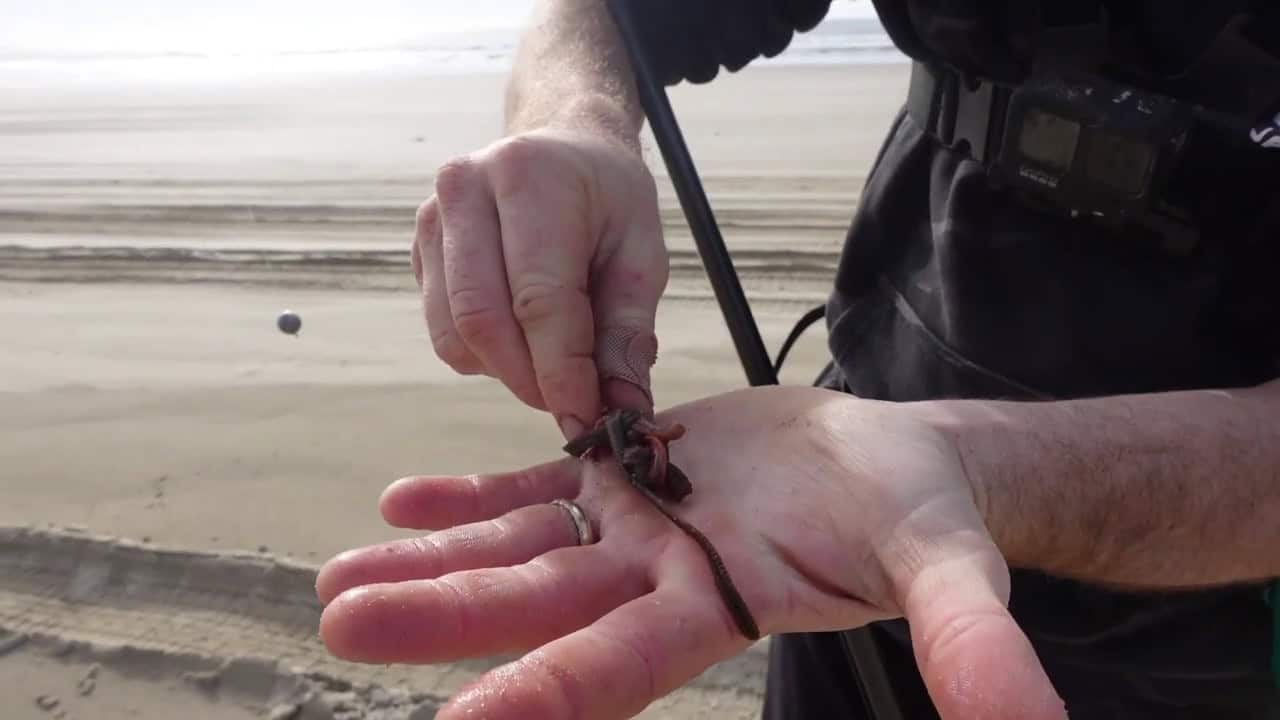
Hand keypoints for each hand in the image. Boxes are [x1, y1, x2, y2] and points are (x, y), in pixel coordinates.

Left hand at [315, 386, 1066, 719]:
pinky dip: (472, 493)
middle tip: (339, 616)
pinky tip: (403, 496)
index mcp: (718, 608)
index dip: (543, 692)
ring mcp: (635, 527)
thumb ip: (972, 642)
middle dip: (442, 611)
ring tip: (342, 572)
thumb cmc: (922, 518)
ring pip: (520, 544)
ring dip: (434, 557)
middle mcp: (657, 577)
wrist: (891, 462)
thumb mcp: (952, 568)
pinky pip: (538, 483)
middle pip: (538, 600)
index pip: (618, 661)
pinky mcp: (630, 476)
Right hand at [412, 128, 667, 437]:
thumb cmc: (608, 201)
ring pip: (455, 335)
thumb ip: (629, 336)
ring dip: (507, 372)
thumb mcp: (642, 256)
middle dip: (531, 381)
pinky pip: (443, 331)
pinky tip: (522, 333)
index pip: (538, 298)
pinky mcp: (419, 250)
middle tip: (573, 407)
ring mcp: (432, 219)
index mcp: (530, 177)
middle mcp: (466, 189)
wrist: (562, 147)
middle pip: (483, 321)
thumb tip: (623, 414)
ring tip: (554, 362)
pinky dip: (485, 355)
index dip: (562, 372)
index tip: (587, 423)